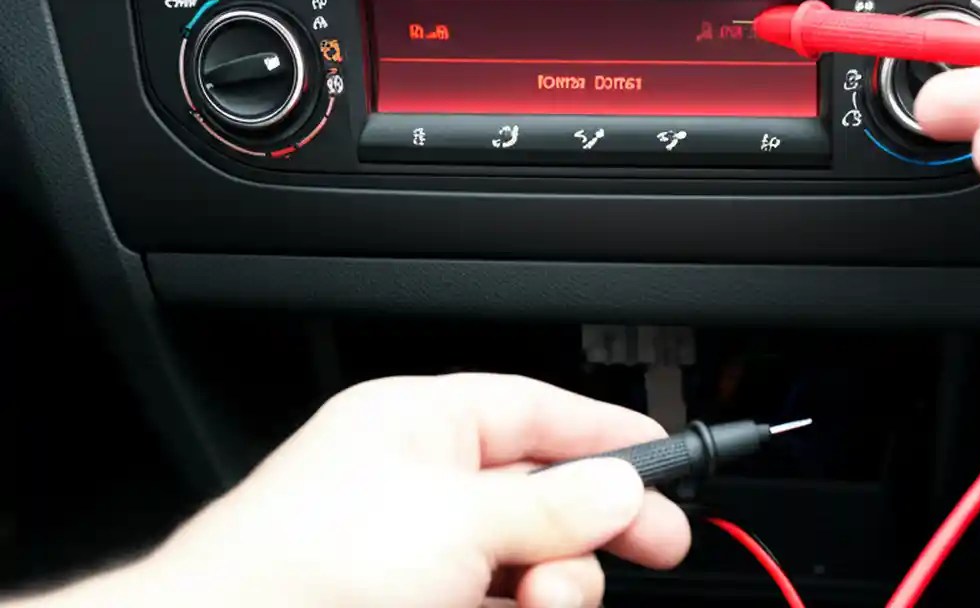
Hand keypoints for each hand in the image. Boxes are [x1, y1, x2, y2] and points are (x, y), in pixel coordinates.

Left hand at [144, 374, 690, 607]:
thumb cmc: (297, 571)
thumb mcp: (452, 522)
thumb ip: (548, 508)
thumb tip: (619, 487)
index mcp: (417, 427)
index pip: (531, 411)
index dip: (603, 430)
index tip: (663, 457)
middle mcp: (420, 487)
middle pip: (542, 494)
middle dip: (594, 524)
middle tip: (658, 543)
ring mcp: (418, 558)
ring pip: (530, 563)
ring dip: (558, 586)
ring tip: (544, 602)